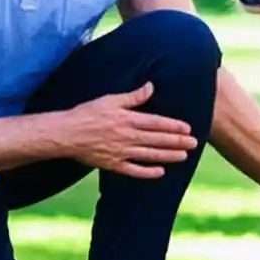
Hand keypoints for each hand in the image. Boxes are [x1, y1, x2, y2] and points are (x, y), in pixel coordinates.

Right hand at [57, 82, 196, 178]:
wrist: (66, 134)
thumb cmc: (87, 113)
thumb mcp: (111, 99)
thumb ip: (133, 96)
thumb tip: (151, 87)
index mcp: (128, 120)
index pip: (157, 123)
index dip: (173, 126)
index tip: (188, 128)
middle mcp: (127, 137)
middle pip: (157, 140)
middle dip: (177, 142)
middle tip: (194, 144)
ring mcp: (121, 152)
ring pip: (150, 155)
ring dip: (168, 156)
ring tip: (184, 157)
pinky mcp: (113, 165)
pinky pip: (134, 170)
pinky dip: (147, 172)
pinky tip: (160, 172)